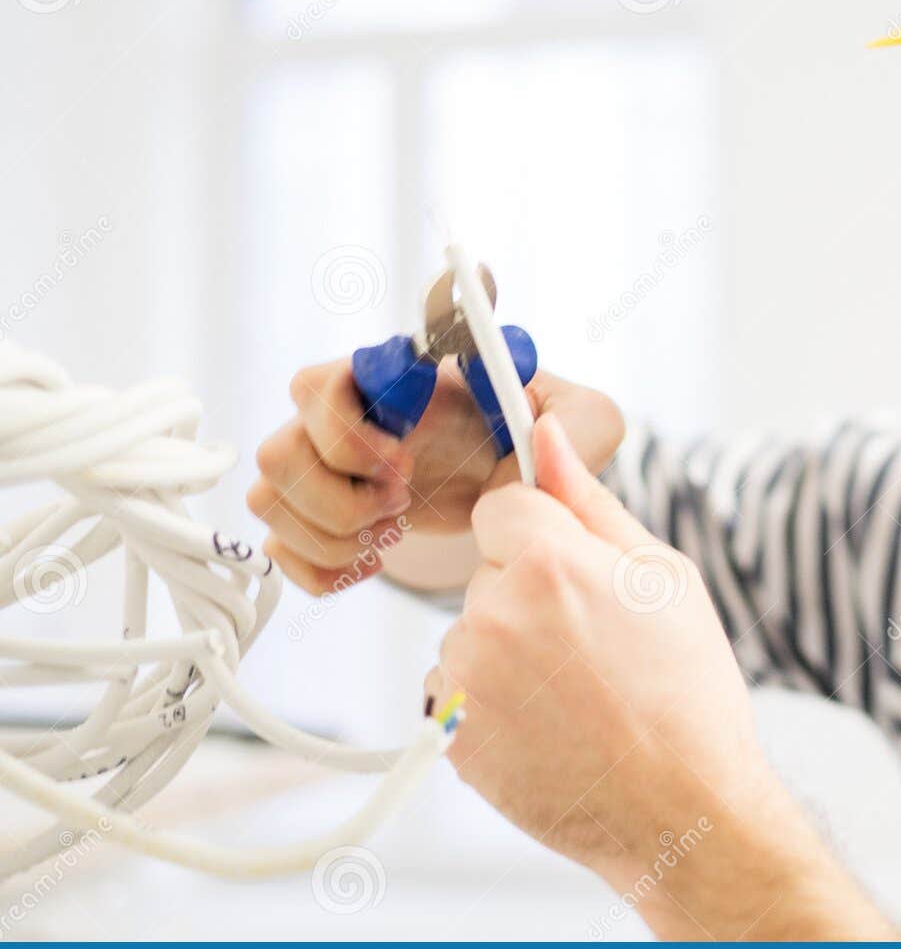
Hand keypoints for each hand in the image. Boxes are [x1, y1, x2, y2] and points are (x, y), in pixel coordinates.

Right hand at [248, 359, 621, 593]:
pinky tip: (372, 562)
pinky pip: (278, 549)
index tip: (408, 462)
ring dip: (330, 534)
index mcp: (394, 379)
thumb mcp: (583, 419)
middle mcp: (341, 416)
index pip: (319, 384)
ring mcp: (321, 466)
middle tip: (404, 503)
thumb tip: (541, 436)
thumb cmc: (534, 435)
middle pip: (279, 451)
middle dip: (342, 496)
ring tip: (390, 534)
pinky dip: (322, 569)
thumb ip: (581, 421)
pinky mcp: (318, 517)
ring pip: (268, 500)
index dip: (350, 433)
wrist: (506, 484)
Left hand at [429, 414, 899, 940]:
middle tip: (594, 647)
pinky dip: (492, 706)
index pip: (502, 508)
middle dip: (528, 596)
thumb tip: (546, 434)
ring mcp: (464, 681)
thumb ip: (590, 501)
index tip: (577, 576)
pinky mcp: (449, 736)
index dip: (544, 538)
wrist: (682, 812)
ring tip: (577, 696)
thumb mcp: (662, 578)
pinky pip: (457, 694)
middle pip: (487, 574)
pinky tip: (550, 729)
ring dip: (508, 653)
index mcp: (548, 561)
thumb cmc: (688, 693)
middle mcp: (491, 614)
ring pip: (471, 635)